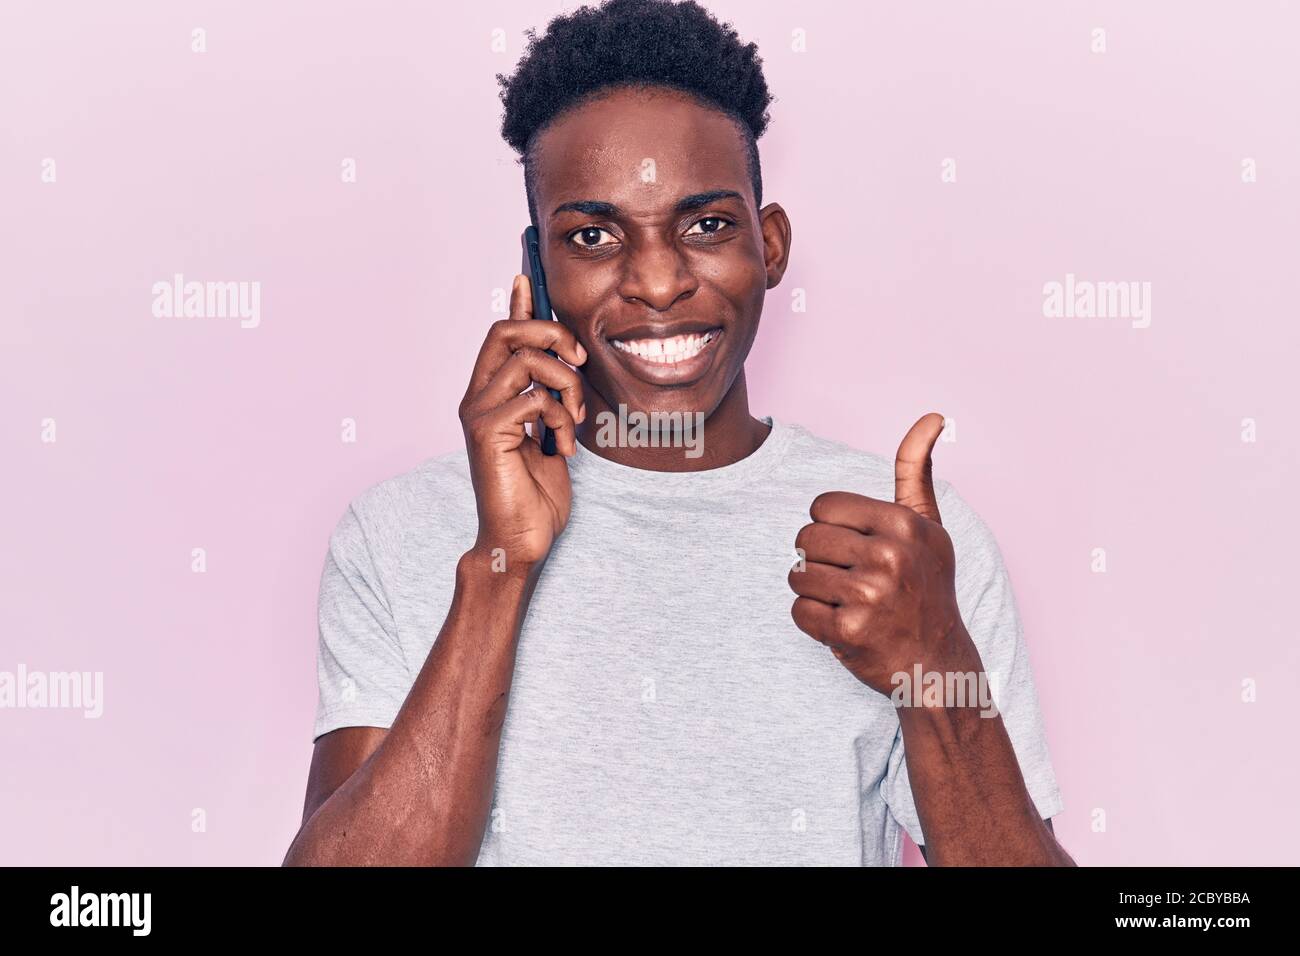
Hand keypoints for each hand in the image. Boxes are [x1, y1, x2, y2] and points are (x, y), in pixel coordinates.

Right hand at [458, 275, 586, 568]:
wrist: (522, 539)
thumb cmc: (536, 493)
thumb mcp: (553, 434)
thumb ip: (552, 398)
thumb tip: (566, 366)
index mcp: (492, 393)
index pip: (502, 333)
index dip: (517, 301)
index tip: (528, 274)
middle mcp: (477, 397)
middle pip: (506, 330)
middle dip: (551, 333)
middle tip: (580, 363)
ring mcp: (479, 413)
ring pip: (527, 360)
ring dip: (567, 385)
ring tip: (576, 420)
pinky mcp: (488, 432)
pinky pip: (534, 398)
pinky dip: (561, 418)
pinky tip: (563, 447)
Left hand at [787, 413, 972, 693]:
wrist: (938, 665)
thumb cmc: (927, 589)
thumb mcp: (929, 527)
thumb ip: (916, 473)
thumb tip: (933, 416)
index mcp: (903, 523)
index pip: (822, 506)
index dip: (830, 528)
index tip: (857, 549)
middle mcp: (890, 555)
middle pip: (805, 538)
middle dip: (819, 560)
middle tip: (850, 581)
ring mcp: (870, 595)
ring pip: (797, 573)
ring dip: (814, 592)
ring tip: (847, 603)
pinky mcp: (850, 631)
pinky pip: (799, 611)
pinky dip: (813, 623)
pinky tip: (844, 627)